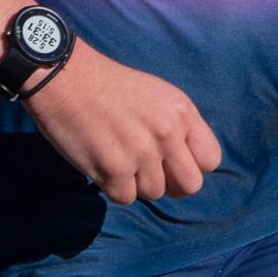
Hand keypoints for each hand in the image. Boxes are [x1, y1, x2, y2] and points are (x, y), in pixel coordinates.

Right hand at [21, 41, 223, 204]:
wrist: (66, 79)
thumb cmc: (110, 87)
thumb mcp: (157, 96)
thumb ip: (177, 127)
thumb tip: (186, 165)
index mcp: (182, 111)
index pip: (210, 159)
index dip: (192, 165)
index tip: (174, 162)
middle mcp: (167, 132)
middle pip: (190, 186)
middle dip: (170, 183)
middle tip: (148, 171)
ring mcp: (141, 152)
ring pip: (154, 193)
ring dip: (136, 183)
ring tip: (118, 156)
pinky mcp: (113, 169)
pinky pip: (125, 198)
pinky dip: (113, 187)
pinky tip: (102, 162)